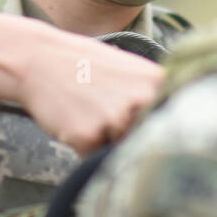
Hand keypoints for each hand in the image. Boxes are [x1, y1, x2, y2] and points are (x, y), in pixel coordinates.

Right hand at [0, 8, 163, 155]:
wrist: (39, 59)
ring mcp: (116, 119)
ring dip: (107, 143)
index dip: (165, 133)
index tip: (159, 136)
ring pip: (121, 150)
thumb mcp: (130, 70)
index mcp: (157, 82)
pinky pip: (94, 157)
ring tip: (89, 114)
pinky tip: (74, 121)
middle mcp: (141, 100)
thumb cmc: (85, 65)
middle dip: (133, 139)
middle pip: (150, 140)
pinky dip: (85, 148)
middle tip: (109, 117)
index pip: (176, 121)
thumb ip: (154, 96)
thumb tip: (178, 131)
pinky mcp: (89, 135)